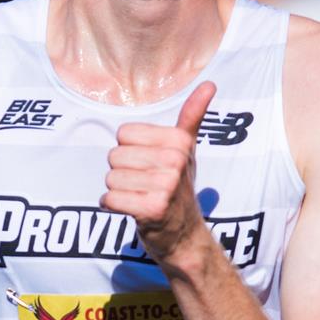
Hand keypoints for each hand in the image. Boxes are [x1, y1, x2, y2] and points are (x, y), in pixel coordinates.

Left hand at [101, 81, 215, 273]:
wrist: (185, 236)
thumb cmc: (179, 186)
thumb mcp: (186, 149)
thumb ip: (192, 116)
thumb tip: (210, 83)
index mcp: (179, 141)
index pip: (123, 133)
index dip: (130, 150)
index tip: (150, 165)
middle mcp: (175, 161)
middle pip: (114, 155)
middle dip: (122, 173)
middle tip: (144, 185)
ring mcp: (165, 186)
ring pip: (110, 178)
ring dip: (119, 191)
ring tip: (140, 198)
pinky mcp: (152, 209)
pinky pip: (110, 199)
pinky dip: (113, 207)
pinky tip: (132, 211)